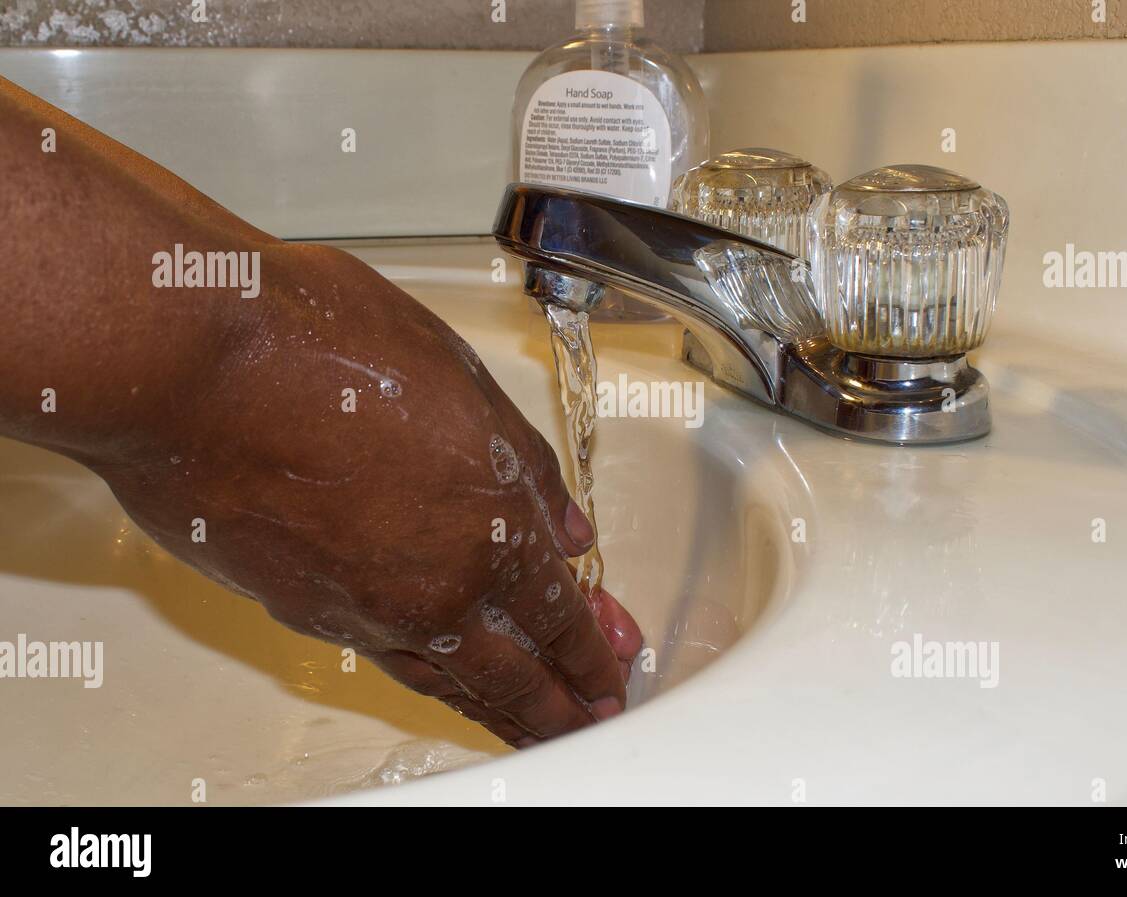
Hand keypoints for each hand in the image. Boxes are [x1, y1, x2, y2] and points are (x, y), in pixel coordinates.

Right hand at [89, 242, 641, 745]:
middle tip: (585, 723)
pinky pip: (378, 656)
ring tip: (518, 726)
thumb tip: (570, 527)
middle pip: (510, 673)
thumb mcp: (466, 387)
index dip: (591, 651)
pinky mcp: (293, 607)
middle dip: (556, 706)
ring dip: (488, 707)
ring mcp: (356, 609)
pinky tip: (426, 667)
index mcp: (490, 532)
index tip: (612, 672)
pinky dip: (418, 674)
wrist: (191, 367)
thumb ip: (526, 469)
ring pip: (440, 678)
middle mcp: (428, 592)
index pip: (559, 615)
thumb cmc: (329, 351)